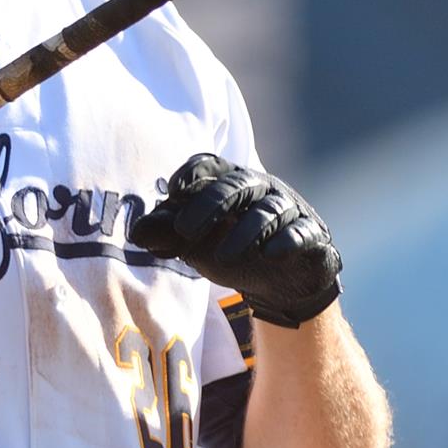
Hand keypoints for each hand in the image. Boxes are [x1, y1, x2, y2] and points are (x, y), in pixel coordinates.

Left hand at [130, 154, 341, 327]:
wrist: (280, 282)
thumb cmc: (231, 249)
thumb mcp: (194, 244)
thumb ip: (167, 235)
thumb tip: (136, 232)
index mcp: (230, 182)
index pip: (212, 165)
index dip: (193, 173)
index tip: (173, 189)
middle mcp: (261, 189)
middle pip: (237, 185)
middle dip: (210, 204)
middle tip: (184, 230)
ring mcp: (289, 210)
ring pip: (269, 211)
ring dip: (245, 232)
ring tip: (222, 257)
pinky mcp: (311, 235)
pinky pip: (301, 232)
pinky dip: (287, 241)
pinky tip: (271, 254)